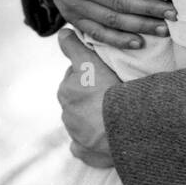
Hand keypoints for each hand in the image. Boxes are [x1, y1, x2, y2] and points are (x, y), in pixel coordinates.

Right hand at [34, 0, 174, 48]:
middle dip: (147, 9)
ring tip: (165, 28)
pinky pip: (95, 32)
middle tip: (174, 12)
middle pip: (115, 1)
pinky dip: (117, 40)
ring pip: (108, 19)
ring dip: (138, 26)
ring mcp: (71, 3)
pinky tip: (139, 42)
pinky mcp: (72, 17)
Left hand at [56, 28, 118, 167]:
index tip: (105, 76)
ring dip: (93, 117)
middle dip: (90, 96)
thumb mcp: (91, 63)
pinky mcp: (83, 151)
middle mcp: (66, 112)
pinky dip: (89, 142)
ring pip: (82, 121)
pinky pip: (82, 146)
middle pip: (78, 99)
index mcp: (67, 90)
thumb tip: (62, 33)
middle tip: (112, 93)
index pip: (75, 77)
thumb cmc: (109, 92)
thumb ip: (74, 47)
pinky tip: (102, 138)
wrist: (123, 127)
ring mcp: (74, 134)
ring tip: (114, 114)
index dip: (90, 74)